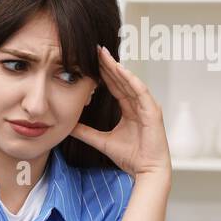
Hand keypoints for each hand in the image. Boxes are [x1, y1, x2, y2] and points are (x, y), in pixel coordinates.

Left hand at [69, 45, 171, 179]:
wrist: (146, 171)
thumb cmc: (130, 157)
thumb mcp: (101, 141)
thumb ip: (85, 133)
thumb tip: (67, 126)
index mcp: (129, 109)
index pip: (114, 86)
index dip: (103, 73)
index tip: (89, 60)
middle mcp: (139, 104)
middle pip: (121, 79)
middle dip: (108, 64)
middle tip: (95, 49)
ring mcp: (147, 106)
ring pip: (130, 82)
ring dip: (118, 68)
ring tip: (105, 55)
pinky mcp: (152, 111)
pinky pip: (141, 91)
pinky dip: (131, 80)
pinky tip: (120, 71)